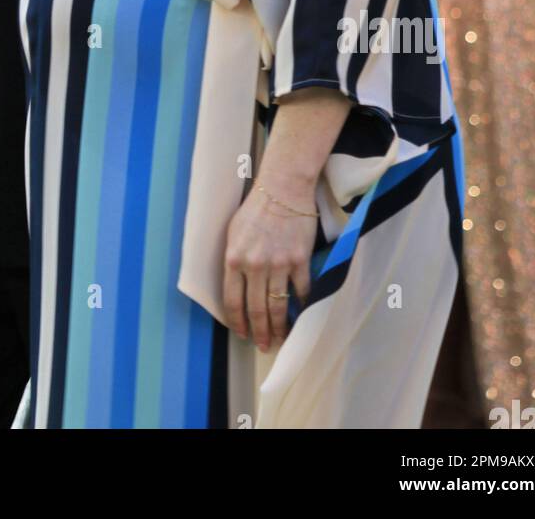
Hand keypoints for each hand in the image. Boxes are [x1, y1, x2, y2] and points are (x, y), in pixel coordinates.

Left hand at [223, 178, 316, 350]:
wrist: (283, 188)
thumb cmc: (256, 208)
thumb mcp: (233, 232)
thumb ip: (234, 260)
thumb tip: (236, 286)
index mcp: (234, 258)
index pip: (232, 300)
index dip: (237, 322)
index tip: (242, 334)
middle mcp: (254, 265)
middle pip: (256, 309)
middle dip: (259, 332)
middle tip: (264, 346)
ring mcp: (278, 263)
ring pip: (278, 306)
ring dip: (279, 327)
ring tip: (280, 338)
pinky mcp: (299, 260)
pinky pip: (301, 291)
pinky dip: (301, 306)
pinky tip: (301, 315)